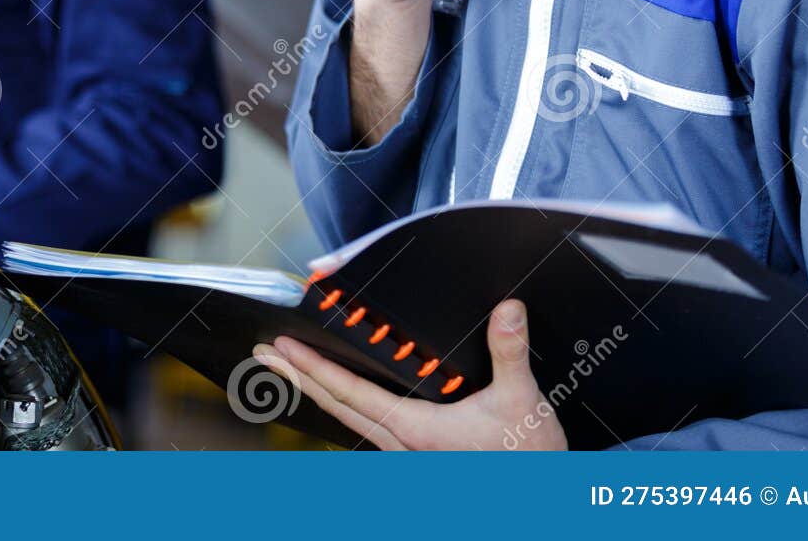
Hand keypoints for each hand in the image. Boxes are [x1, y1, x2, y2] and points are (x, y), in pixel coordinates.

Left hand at [253, 299, 566, 450]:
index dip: (312, 368)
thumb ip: (508, 352)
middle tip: (265, 354)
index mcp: (416, 430)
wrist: (541, 499)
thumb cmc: (527, 461)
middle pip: (336, 406)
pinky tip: (342, 395)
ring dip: (318, 390)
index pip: (350, 392)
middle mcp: (402, 445)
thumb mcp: (522, 402)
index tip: (282, 348)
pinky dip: (345, 405)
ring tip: (292, 369)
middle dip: (298, 377)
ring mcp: (406, 453)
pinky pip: (368, 426)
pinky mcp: (418, 456)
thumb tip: (506, 308)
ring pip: (349, 418)